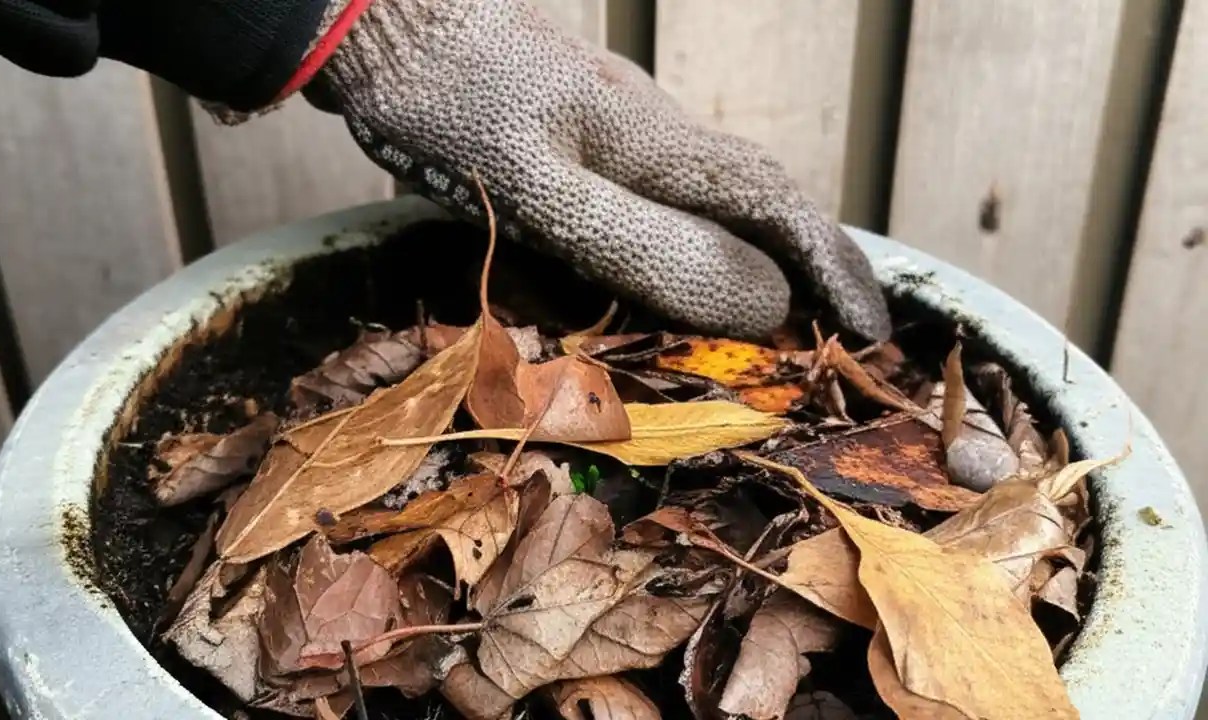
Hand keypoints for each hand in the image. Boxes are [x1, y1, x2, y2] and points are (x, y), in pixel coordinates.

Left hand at [308, 0, 891, 340]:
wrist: (384, 21)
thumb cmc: (446, 109)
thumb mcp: (542, 192)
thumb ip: (649, 247)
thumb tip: (764, 301)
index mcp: (659, 148)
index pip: (779, 210)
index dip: (834, 273)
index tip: (873, 333)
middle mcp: (656, 128)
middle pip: (764, 193)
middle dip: (817, 259)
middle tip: (848, 324)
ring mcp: (618, 118)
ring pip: (721, 185)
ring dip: (769, 242)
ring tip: (792, 300)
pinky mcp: (580, 120)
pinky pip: (673, 181)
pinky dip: (709, 227)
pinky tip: (686, 249)